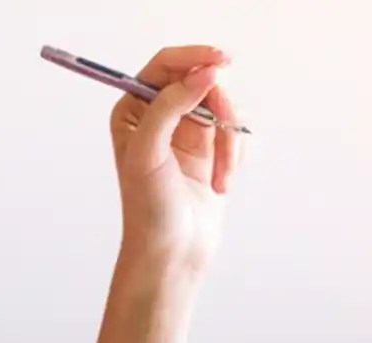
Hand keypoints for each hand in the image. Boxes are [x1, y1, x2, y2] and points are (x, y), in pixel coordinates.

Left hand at [110, 45, 244, 279]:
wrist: (172, 255)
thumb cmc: (149, 210)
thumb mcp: (149, 152)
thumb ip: (171, 106)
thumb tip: (205, 74)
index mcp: (134, 110)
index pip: (166, 65)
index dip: (194, 58)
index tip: (220, 61)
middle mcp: (160, 117)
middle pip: (203, 84)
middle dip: (220, 112)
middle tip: (224, 134)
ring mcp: (189, 134)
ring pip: (226, 110)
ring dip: (230, 144)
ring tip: (222, 180)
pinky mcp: (213, 152)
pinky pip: (238, 133)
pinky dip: (237, 155)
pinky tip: (224, 182)